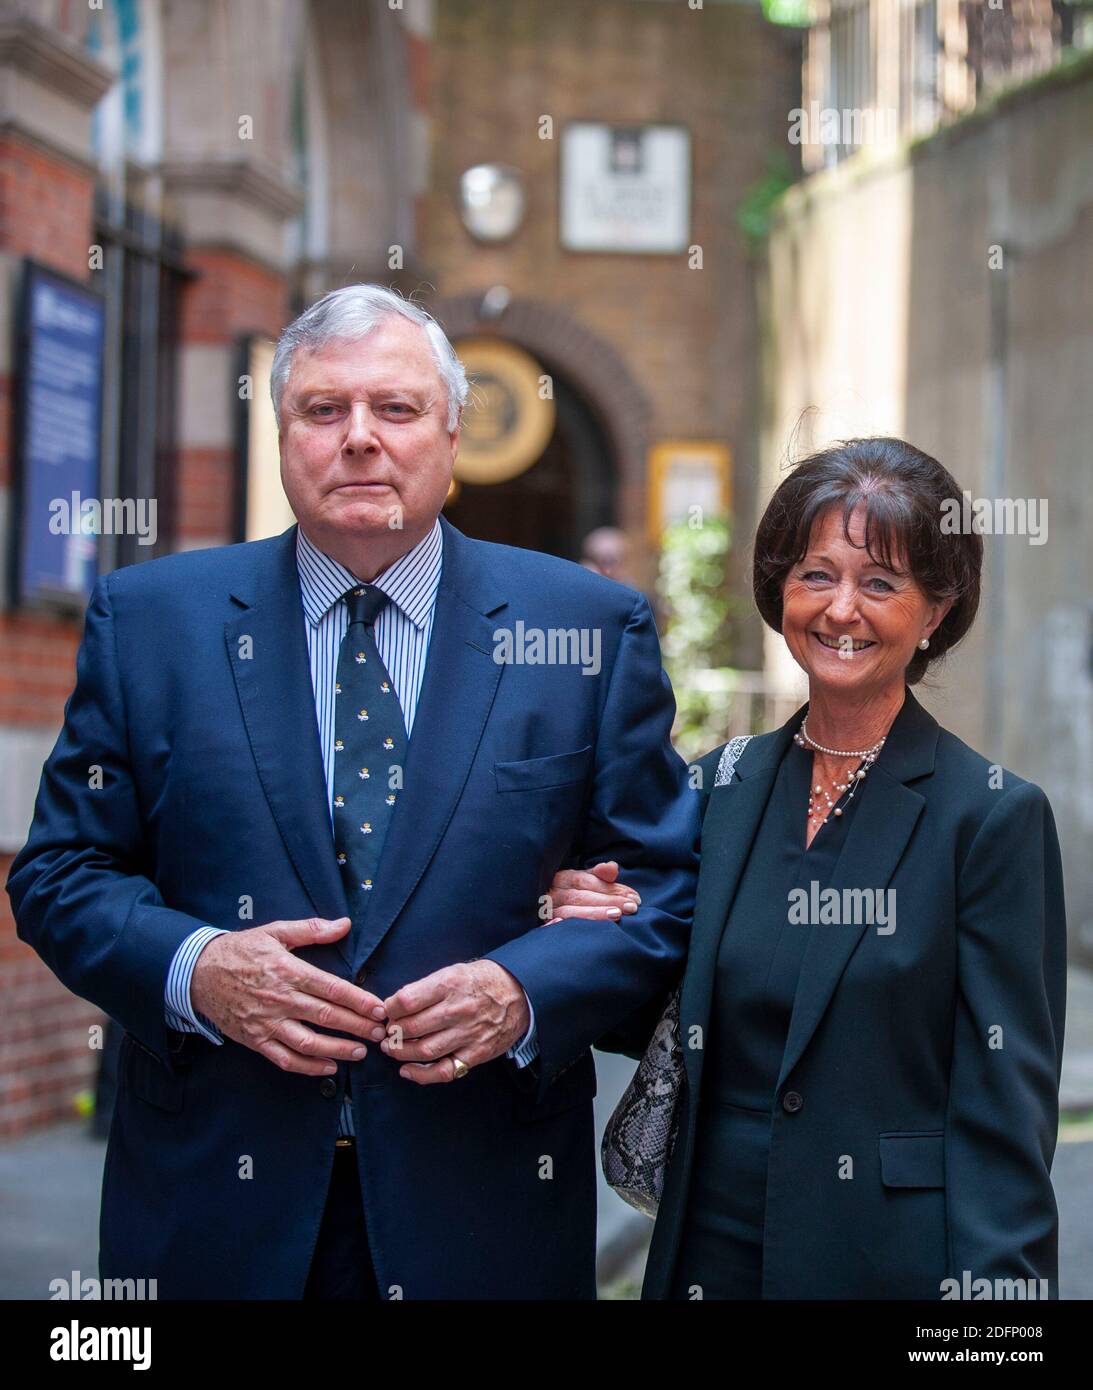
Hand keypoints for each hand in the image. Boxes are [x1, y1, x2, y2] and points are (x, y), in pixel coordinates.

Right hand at [190, 916, 388, 1075]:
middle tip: (381, 1033)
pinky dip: (308, 1066)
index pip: (332, 988)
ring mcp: (267, 1022)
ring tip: (361, 1051)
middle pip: (326, 1016)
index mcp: (288, 971)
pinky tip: (329, 1067)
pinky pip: (285, 1059)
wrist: (198, 973)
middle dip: (358, 1027)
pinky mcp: (255, 1040)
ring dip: (338, 1049)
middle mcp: (280, 999)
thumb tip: (344, 924)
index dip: (359, 1000)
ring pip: (308, 1042)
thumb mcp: (274, 931)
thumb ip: (311, 930)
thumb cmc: (240, 950)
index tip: (380, 1009)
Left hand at [381, 961, 529, 1084]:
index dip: (390, 1008)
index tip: (387, 1011)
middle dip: (392, 1032)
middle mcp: (458, 1009)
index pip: (407, 1000)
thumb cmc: (482, 981)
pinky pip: (444, 1070)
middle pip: (412, 1027)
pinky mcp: (475, 1053)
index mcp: (450, 984)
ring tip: (392, 1048)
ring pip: (424, 1050)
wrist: (520, 993)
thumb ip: (427, 987)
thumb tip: (396, 1004)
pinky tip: (407, 1070)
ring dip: (400, 1052)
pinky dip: (421, 1075)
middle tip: (387, 1032)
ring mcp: (467, 1033)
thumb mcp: (455, 971)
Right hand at [543, 860, 640, 923]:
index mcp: (559, 880)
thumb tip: (613, 867)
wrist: (530, 914)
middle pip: (579, 896)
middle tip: (632, 907)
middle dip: (608, 900)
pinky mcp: (538, 928)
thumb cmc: (564, 898)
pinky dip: (556, 927)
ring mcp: (543, 912)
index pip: (585, 881)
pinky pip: (546, 928)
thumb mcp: (579, 884)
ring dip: (593, 913)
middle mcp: (549, 894)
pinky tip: (571, 928)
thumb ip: (597, 876)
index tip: (633, 896)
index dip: (610, 887)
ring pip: (568, 912)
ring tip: (616, 915)